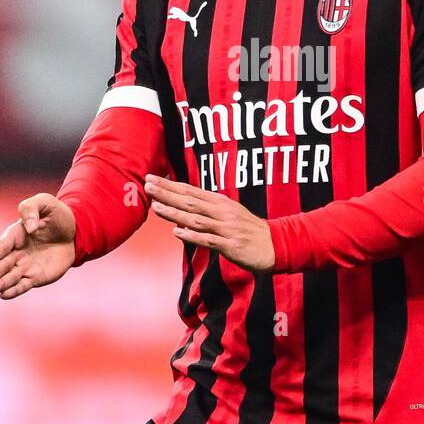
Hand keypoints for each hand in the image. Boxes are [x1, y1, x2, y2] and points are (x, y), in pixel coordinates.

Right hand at [0, 193, 77, 299]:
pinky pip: (24, 285)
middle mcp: (17, 252)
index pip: (2, 246)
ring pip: (10, 277)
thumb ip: (31, 208)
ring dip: (0, 284)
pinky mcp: (36, 277)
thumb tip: (29, 227)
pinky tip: (5, 295)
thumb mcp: (44, 203)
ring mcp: (26, 265)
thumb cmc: (56, 215)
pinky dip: (14, 290)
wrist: (75, 232)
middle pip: (2, 264)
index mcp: (15, 234)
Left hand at [144, 174, 274, 272]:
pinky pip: (208, 239)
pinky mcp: (230, 245)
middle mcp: (222, 212)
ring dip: (174, 212)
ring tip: (156, 206)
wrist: (275, 244)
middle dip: (167, 193)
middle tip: (147, 184)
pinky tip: (176, 232)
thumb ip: (207, 210)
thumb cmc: (249, 230)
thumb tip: (183, 208)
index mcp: (220, 202)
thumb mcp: (229, 213)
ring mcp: (225, 228)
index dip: (170, 185)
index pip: (190, 191)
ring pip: (195, 218)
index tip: (152, 178)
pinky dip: (191, 235)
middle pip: (189, 201)